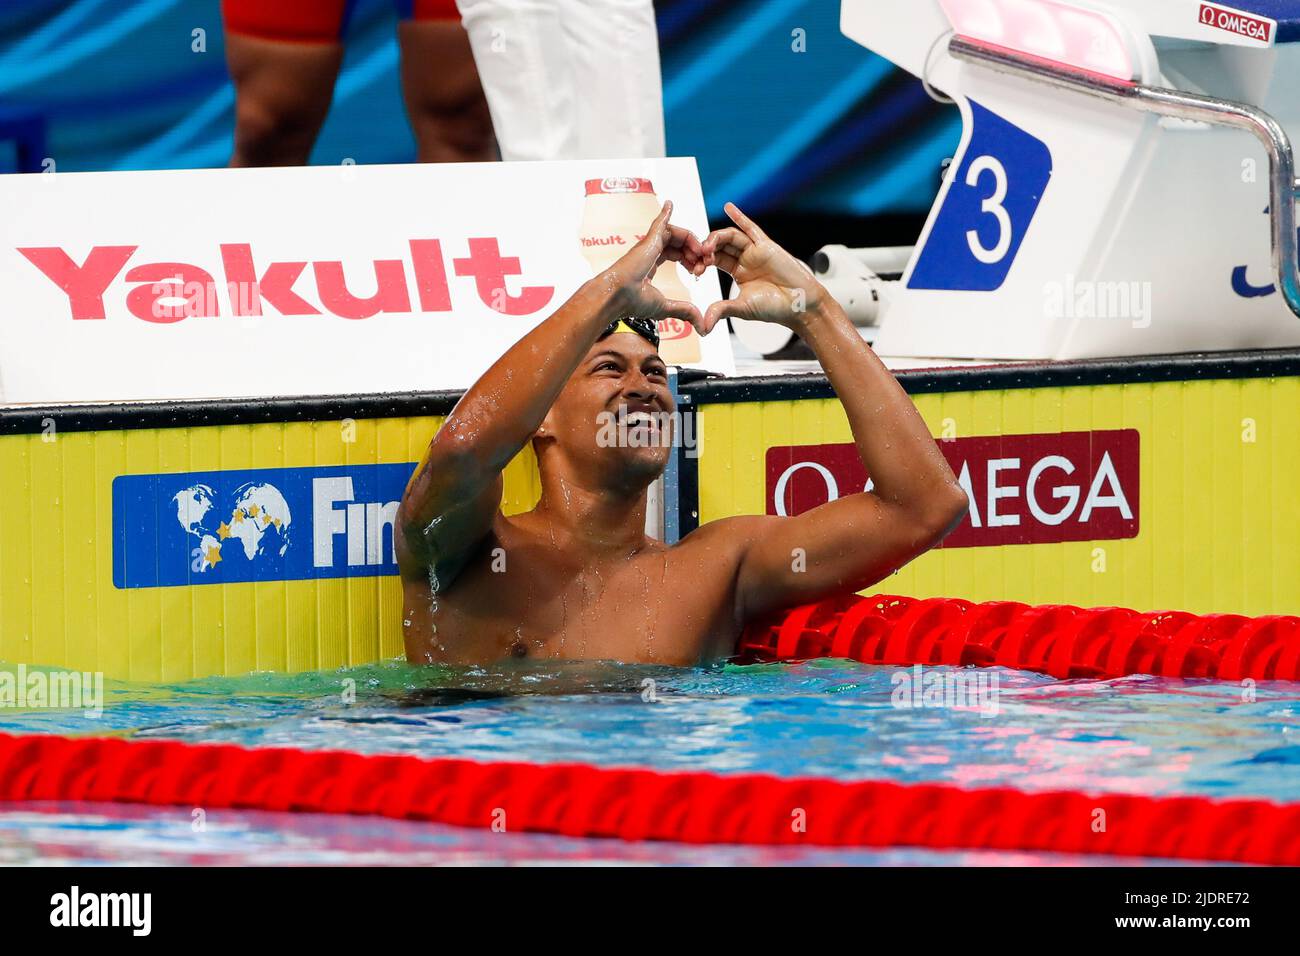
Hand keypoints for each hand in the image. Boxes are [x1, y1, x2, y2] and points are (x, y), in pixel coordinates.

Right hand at [604, 200, 705, 329]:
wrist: (617, 297)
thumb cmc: (633, 303)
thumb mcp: (666, 307)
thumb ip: (684, 311)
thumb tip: (702, 325)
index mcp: (651, 264)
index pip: (676, 255)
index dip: (691, 260)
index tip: (698, 272)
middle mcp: (649, 252)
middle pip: (679, 243)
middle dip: (696, 251)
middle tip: (706, 262)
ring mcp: (648, 244)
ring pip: (676, 234)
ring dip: (692, 241)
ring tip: (702, 251)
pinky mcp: (648, 240)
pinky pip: (660, 223)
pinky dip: (666, 213)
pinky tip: (670, 204)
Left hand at [701, 202, 826, 332]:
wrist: (799, 305)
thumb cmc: (774, 308)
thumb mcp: (742, 308)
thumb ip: (722, 310)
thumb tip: (703, 326)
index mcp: (738, 272)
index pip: (715, 260)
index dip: (703, 261)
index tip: (696, 270)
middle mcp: (745, 259)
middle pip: (721, 246)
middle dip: (707, 249)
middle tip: (699, 257)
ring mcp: (755, 251)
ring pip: (732, 237)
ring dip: (717, 238)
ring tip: (707, 246)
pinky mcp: (766, 246)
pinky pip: (751, 228)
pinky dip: (740, 217)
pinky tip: (728, 207)